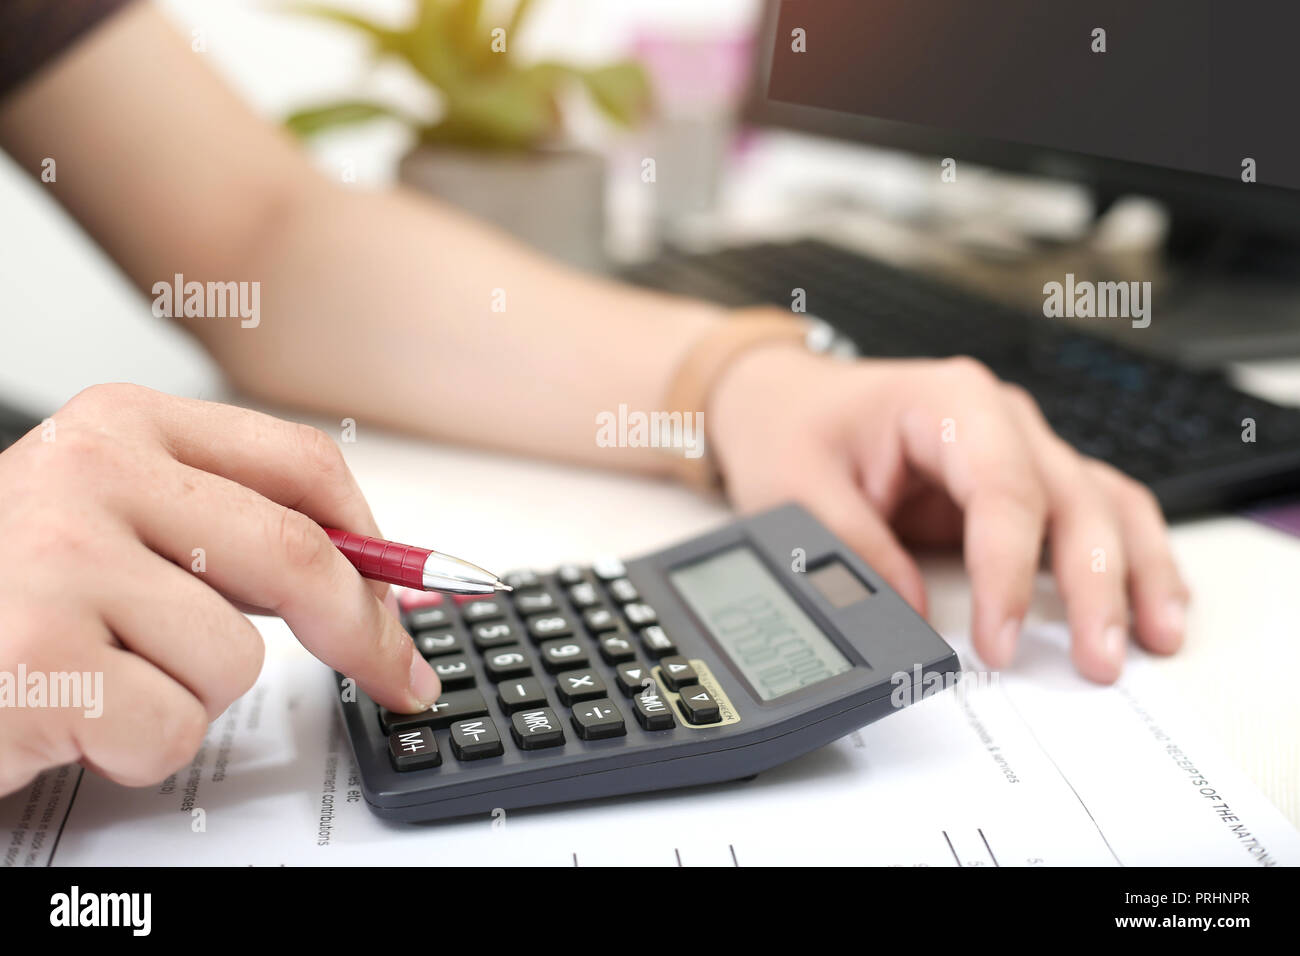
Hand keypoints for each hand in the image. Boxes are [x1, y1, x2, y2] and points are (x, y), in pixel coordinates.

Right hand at [0, 385, 438, 797]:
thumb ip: (226, 532)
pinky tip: (74, 714)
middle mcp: (89, 476)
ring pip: (235, 661)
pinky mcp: (37, 659)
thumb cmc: (6, 593)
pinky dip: (137, 745)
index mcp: (122, 426)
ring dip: (189, 694)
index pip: (300, 466)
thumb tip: (372, 581)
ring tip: (107, 675)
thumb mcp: (111, 522)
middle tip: (392, 674)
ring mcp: (57, 563)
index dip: (376, 542)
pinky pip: (171, 726)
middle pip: (297, 555)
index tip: (411, 593)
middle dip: (360, 631)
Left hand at [708, 348, 1188, 681]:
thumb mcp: (796, 487)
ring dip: (1137, 571)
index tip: (999, 640)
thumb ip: (854, 548)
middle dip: (1093, 583)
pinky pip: (1095, 513)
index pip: (1002, 489)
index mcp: (948, 402)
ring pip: (1103, 502)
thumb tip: (912, 617)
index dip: (1008, 571)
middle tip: (1099, 659)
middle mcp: (1000, 419)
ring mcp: (1020, 449)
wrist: (786, 399)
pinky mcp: (1023, 483)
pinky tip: (1153, 605)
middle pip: (1071, 498)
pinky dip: (1130, 557)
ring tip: (1156, 639)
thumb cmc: (795, 427)